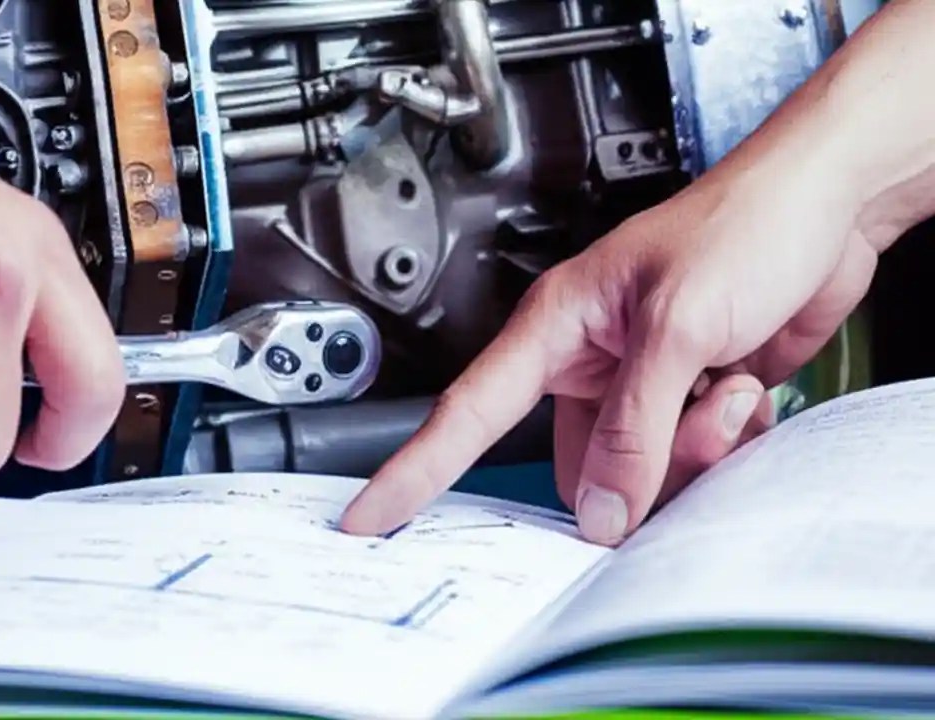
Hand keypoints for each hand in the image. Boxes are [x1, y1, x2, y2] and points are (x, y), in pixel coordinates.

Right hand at [340, 152, 887, 543]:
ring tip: (725, 388)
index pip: (468, 410)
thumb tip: (603, 506)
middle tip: (682, 425)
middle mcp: (589, 359)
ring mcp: (640, 384)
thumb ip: (634, 426)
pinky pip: (687, 464)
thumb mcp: (677, 325)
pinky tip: (742, 391)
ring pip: (638, 475)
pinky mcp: (686, 400)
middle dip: (636, 467)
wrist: (829, 208)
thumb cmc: (744, 224)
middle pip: (577, 466)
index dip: (415, 468)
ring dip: (693, 449)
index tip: (372, 512)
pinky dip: (723, 443)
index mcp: (556, 325)